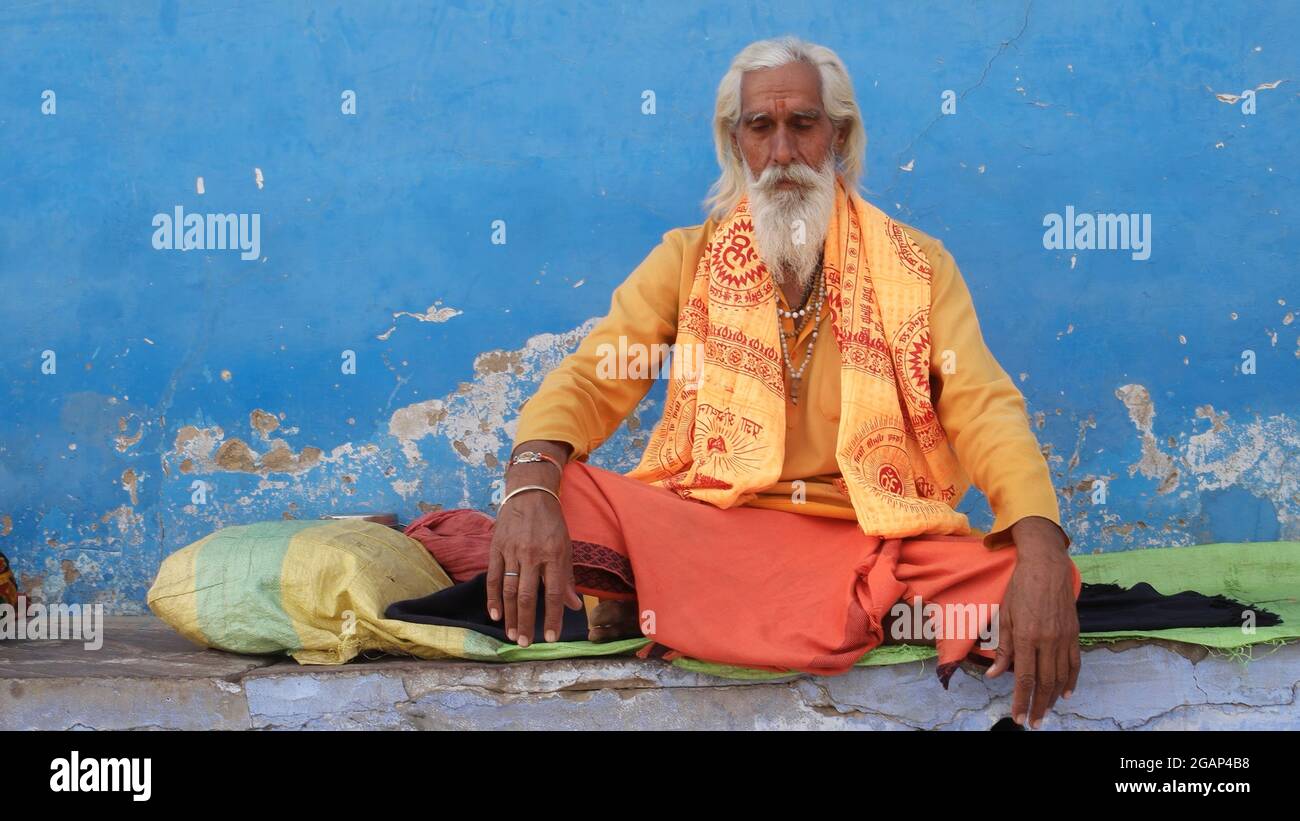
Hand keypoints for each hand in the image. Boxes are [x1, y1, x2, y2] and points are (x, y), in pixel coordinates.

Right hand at [486, 445, 581, 646]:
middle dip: (527, 623)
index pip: (554, 593)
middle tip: (525, 643)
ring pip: (510, 590)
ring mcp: (512, 552)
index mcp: (554, 555)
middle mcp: (532, 555)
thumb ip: (567, 578)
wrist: (529, 494)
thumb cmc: (551, 524)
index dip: (553, 617)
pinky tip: (495, 614)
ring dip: (510, 615)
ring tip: (512, 635)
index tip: (552, 638)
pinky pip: (493, 577)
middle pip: (528, 596)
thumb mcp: (566, 547)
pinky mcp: (496, 549)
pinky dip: (493, 597)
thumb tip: (573, 606)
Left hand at [985, 516, 1079, 728]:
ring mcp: (1063, 638)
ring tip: (1046, 712)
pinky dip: (1071, 680)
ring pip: (1061, 676)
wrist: (1046, 567)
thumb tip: (995, 675)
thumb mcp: (1005, 615)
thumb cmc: (1020, 588)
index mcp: (1026, 636)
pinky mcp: (1074, 633)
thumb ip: (1002, 648)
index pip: (1025, 678)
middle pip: (1044, 682)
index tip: (1018, 717)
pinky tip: (1066, 693)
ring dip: (1053, 697)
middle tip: (1033, 722)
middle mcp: (1047, 640)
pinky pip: (1075, 663)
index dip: (1021, 700)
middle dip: (1038, 705)